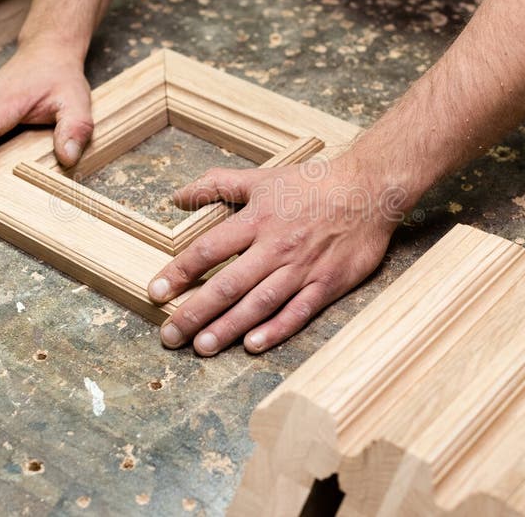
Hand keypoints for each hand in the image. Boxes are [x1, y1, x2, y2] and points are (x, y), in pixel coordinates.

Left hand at [147, 153, 409, 354]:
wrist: (369, 190)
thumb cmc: (312, 184)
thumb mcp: (262, 178)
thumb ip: (217, 185)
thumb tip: (177, 196)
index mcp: (257, 220)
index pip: (208, 250)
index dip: (179, 273)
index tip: (155, 294)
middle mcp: (276, 247)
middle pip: (228, 285)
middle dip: (195, 312)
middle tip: (170, 336)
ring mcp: (302, 269)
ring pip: (259, 304)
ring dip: (228, 327)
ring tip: (202, 346)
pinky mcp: (327, 284)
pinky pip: (297, 312)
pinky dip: (275, 329)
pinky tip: (252, 345)